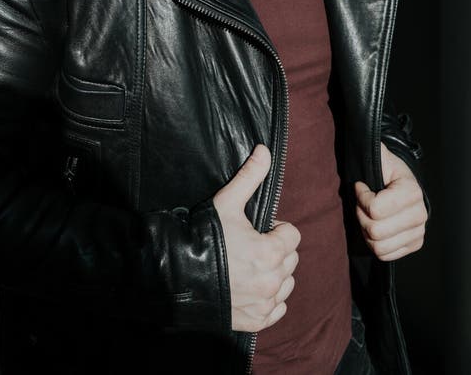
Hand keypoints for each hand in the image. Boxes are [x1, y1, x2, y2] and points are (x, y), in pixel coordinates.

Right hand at [212, 144, 300, 332]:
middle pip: (290, 259)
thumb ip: (250, 177)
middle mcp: (272, 281)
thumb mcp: (226, 203)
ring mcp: (264, 304)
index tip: (258, 230)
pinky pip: (278, 309)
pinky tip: (250, 287)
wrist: (177, 276)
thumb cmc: (204, 237)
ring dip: (275, 274)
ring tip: (250, 266)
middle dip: (276, 250)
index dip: (276, 229)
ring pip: (286, 284)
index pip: (293, 235)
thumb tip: (264, 150)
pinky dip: (269, 299)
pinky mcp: (256, 321)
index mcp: (270, 252)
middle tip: (251, 245)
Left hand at [354, 142, 426, 260]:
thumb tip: (365, 140)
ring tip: (369, 216)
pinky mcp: (413, 244)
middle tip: (363, 203)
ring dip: (367, 232)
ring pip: (379, 247)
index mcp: (412, 192)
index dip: (361, 197)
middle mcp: (420, 215)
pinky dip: (375, 244)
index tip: (361, 186)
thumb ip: (375, 152)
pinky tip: (376, 227)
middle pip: (375, 231)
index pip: (374, 209)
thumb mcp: (379, 156)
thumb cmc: (385, 169)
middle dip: (361, 216)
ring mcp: (418, 232)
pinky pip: (385, 255)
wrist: (399, 183)